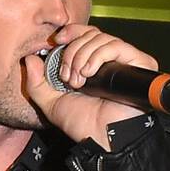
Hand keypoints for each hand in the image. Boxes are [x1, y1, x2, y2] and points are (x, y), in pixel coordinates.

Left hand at [21, 23, 158, 150]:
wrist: (102, 138)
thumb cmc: (83, 125)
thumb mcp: (51, 103)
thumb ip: (36, 82)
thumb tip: (30, 59)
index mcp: (92, 66)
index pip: (85, 35)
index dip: (71, 32)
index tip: (56, 40)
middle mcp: (109, 62)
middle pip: (91, 35)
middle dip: (72, 52)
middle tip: (67, 76)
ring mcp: (124, 62)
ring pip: (102, 39)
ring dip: (82, 57)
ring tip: (78, 81)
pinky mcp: (139, 64)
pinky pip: (117, 46)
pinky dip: (98, 56)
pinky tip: (90, 74)